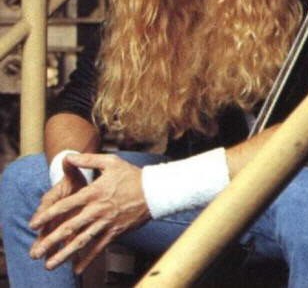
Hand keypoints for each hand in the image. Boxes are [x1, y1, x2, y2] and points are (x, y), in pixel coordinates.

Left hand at [29, 153, 150, 273]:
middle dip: (50, 241)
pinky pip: (99, 247)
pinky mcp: (115, 232)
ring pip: (82, 241)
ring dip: (64, 254)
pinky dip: (87, 259)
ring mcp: (106, 223)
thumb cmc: (131, 174)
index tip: (33, 224)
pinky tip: (77, 268)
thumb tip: (69, 156)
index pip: (66, 205)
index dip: (48, 215)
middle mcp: (98, 210)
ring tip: (49, 264)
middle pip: (70, 227)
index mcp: (94, 192)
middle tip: (34, 252)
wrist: (154, 191)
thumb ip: (88, 159)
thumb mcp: (110, 162)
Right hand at [32, 156, 88, 258]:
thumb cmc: (74, 178)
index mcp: (53, 197)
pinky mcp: (68, 227)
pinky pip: (66, 238)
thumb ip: (70, 167)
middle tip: (35, 252)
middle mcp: (54, 210)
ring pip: (53, 235)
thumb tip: (67, 157)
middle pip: (45, 225)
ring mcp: (60, 220)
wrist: (78, 183)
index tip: (35, 223)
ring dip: (50, 247)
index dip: (41, 214)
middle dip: (41, 238)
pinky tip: (68, 260)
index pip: (46, 205)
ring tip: (46, 260)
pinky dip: (66, 248)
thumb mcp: (73, 172)